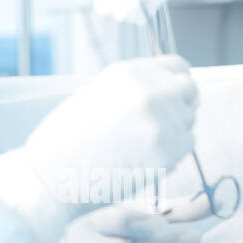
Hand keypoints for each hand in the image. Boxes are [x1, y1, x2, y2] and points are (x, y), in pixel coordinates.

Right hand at [0, 56, 196, 242]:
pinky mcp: (168, 151)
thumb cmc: (67, 139)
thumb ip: (134, 89)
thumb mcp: (97, 95)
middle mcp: (150, 90)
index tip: (170, 97)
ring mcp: (162, 121)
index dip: (175, 83)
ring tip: (135, 147)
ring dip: (172, 133)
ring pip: (188, 122)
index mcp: (129, 72)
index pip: (177, 66)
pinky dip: (170, 155)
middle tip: (150, 128)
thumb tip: (178, 92)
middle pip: (189, 92)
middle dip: (178, 107)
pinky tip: (140, 161)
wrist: (53, 175)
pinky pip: (185, 148)